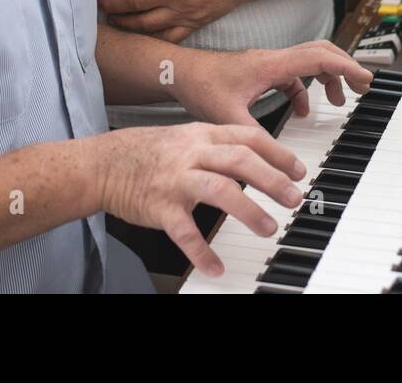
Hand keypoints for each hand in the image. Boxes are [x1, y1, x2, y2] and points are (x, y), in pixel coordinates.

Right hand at [93, 123, 305, 277]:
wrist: (102, 164)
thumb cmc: (147, 152)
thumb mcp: (185, 137)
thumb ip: (217, 146)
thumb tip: (254, 157)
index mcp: (202, 135)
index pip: (248, 138)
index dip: (277, 153)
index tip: (299, 171)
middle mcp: (192, 154)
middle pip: (239, 160)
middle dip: (272, 178)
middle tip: (294, 198)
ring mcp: (176, 179)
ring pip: (218, 189)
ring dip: (248, 210)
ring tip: (268, 228)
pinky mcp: (159, 206)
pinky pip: (184, 230)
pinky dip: (201, 250)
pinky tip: (215, 266)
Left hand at [95, 0, 257, 41]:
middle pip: (133, 1)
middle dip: (111, 2)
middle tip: (98, 1)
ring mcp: (185, 11)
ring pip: (146, 23)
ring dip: (124, 23)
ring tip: (111, 20)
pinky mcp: (195, 23)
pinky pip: (168, 38)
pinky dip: (150, 39)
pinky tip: (139, 36)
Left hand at [173, 41, 374, 127]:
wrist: (179, 72)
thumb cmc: (200, 86)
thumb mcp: (228, 116)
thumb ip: (254, 137)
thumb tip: (277, 161)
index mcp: (271, 65)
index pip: (318, 58)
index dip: (346, 67)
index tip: (365, 80)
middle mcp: (273, 59)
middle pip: (320, 52)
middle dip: (345, 67)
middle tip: (363, 86)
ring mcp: (268, 64)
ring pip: (308, 62)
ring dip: (327, 78)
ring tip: (338, 100)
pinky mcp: (261, 71)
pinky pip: (294, 75)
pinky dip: (305, 89)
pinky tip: (302, 110)